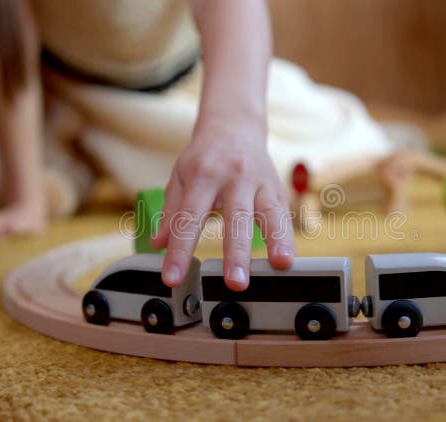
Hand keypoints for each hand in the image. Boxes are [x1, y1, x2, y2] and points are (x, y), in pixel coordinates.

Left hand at [151, 117, 294, 290]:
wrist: (235, 126)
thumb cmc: (205, 156)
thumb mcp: (180, 176)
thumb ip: (172, 212)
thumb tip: (158, 244)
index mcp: (204, 174)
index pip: (189, 218)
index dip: (180, 250)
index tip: (174, 277)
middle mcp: (235, 177)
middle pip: (236, 217)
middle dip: (236, 252)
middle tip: (235, 282)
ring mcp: (260, 182)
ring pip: (270, 212)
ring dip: (276, 241)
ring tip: (279, 266)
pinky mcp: (277, 188)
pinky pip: (284, 214)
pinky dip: (287, 237)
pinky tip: (287, 259)